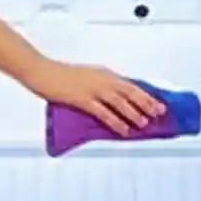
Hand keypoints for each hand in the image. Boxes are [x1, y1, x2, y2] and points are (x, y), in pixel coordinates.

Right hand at [22, 60, 166, 136]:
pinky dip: (116, 121)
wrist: (42, 71)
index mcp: (104, 73)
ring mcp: (92, 89)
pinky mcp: (82, 99)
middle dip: (146, 102)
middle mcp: (102, 79)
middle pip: (130, 91)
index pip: (130, 84)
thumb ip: (101, 86)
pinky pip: (103, 112)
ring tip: (145, 123)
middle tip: (159, 113)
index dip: (146, 94)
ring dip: (134, 113)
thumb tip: (115, 100)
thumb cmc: (61, 76)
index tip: (158, 102)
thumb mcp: (86, 77)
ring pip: (120, 102)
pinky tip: (123, 129)